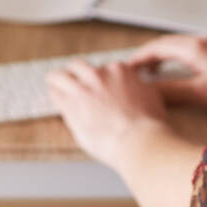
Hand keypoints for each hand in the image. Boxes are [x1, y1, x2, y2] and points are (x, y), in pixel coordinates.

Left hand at [47, 59, 168, 171]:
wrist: (139, 140)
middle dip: (75, 73)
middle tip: (72, 80)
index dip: (101, 79)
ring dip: (57, 80)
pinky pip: (55, 94)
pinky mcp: (71, 105)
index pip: (104, 68)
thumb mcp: (152, 96)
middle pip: (78, 66)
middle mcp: (99, 75)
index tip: (100, 86)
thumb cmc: (149, 124)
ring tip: (54, 83)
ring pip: (59, 76)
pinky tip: (55, 99)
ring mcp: (83, 89)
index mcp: (119, 71)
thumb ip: (140, 87)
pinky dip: (55, 96)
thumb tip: (139, 87)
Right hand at [124, 33, 206, 113]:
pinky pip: (194, 51)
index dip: (139, 59)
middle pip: (168, 44)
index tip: (125, 71)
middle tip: (135, 73)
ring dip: (165, 58)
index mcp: (195, 47)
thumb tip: (145, 92)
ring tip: (153, 74)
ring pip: (182, 47)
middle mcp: (204, 41)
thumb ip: (172, 92)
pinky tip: (182, 73)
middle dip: (149, 57)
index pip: (158, 47)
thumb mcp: (201, 93)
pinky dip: (180, 60)